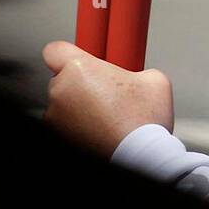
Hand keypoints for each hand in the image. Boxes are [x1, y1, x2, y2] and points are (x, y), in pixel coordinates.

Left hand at [41, 40, 174, 157]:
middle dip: (81, 84)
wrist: (141, 158)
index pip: (54, 50)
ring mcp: (56, 119)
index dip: (68, 53)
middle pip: (62, 79)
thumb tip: (136, 76)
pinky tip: (102, 132)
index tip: (81, 60)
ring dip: (79, 108)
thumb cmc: (144, 122)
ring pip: (63, 106)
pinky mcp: (60, 138)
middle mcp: (60, 92)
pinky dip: (79, 129)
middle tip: (107, 94)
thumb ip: (137, 69)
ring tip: (107, 118)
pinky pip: (66, 127)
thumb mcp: (155, 80)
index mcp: (79, 69)